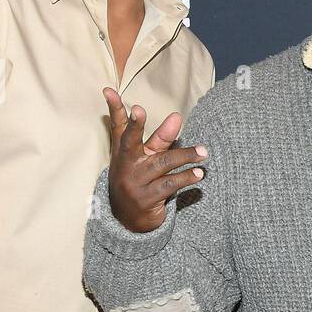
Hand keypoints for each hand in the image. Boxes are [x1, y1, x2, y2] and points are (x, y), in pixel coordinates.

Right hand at [103, 86, 206, 232]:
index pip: (117, 126)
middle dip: (134, 125)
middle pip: (130, 142)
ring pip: (160, 164)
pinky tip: (198, 174)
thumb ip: (161, 138)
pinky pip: (169, 185)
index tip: (108, 90)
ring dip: (184, 156)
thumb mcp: (147, 158)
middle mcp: (126, 164)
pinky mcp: (146, 199)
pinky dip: (185, 178)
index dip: (114, 109)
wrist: (130, 221)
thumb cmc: (140, 180)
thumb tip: (177, 116)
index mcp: (123, 151)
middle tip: (137, 109)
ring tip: (203, 152)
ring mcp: (134, 182)